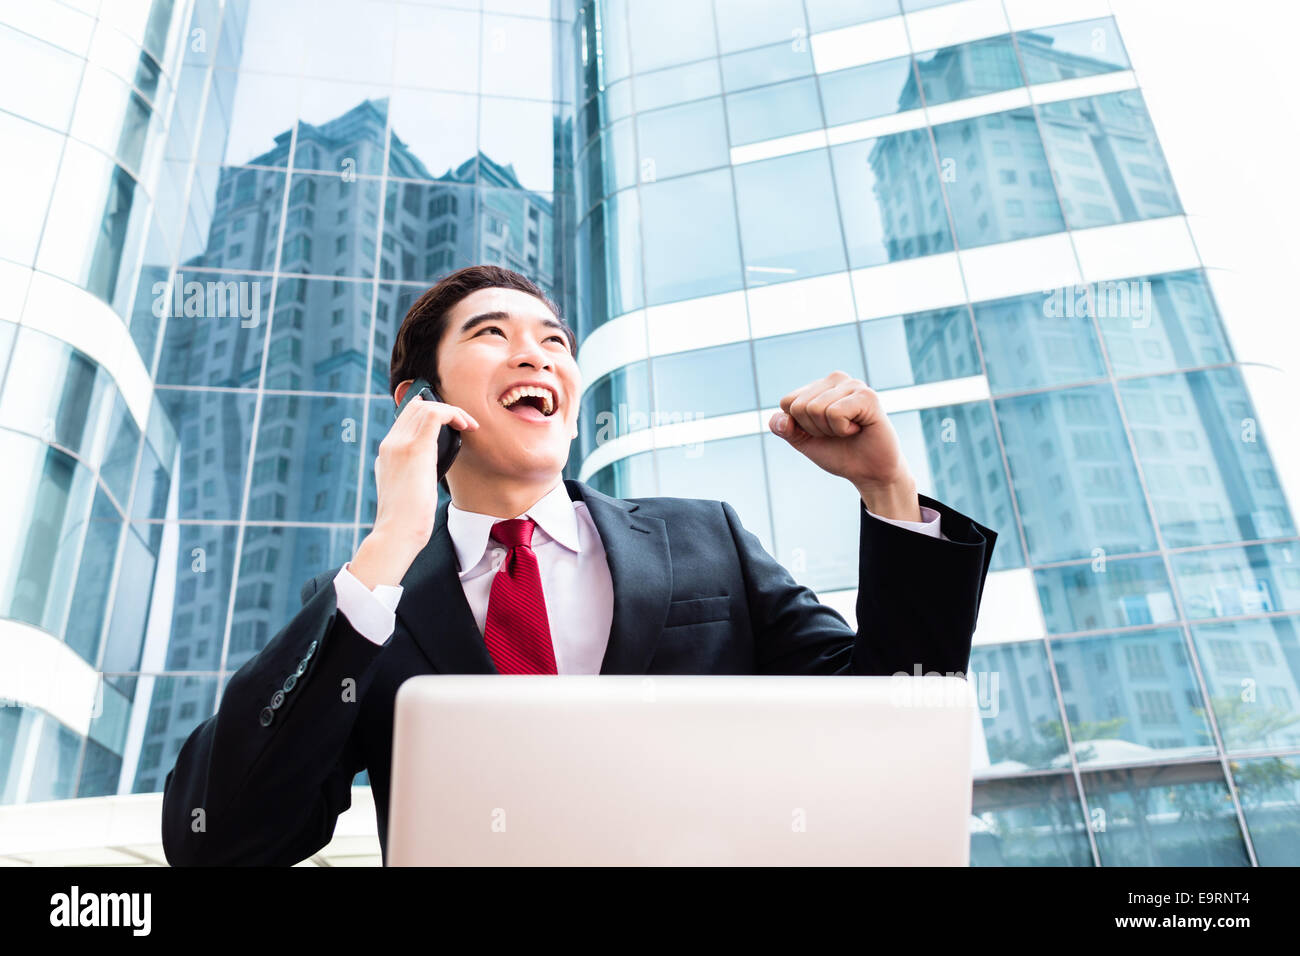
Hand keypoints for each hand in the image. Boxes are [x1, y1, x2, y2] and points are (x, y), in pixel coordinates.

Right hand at [349, 395, 479, 588]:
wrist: (396, 534)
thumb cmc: (406, 521)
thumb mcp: (406, 490)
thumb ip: (413, 473)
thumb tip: (427, 469)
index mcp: (387, 453)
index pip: (406, 418)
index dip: (430, 413)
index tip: (451, 424)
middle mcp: (390, 444)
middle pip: (415, 407)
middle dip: (443, 409)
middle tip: (464, 423)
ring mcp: (399, 444)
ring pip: (425, 406)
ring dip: (452, 411)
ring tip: (467, 425)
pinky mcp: (414, 449)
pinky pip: (435, 415)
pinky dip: (453, 414)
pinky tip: (466, 426)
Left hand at [768, 371, 919, 519]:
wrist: (869, 472)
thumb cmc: (839, 453)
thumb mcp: (804, 442)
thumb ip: (786, 429)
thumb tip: (780, 419)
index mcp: (819, 386)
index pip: (787, 402)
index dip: (799, 426)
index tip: (821, 432)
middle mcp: (836, 379)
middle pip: (799, 406)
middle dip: (814, 429)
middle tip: (837, 433)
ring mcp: (853, 384)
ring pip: (815, 409)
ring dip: (830, 430)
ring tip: (849, 430)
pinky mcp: (867, 395)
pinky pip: (834, 413)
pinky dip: (842, 429)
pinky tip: (859, 428)